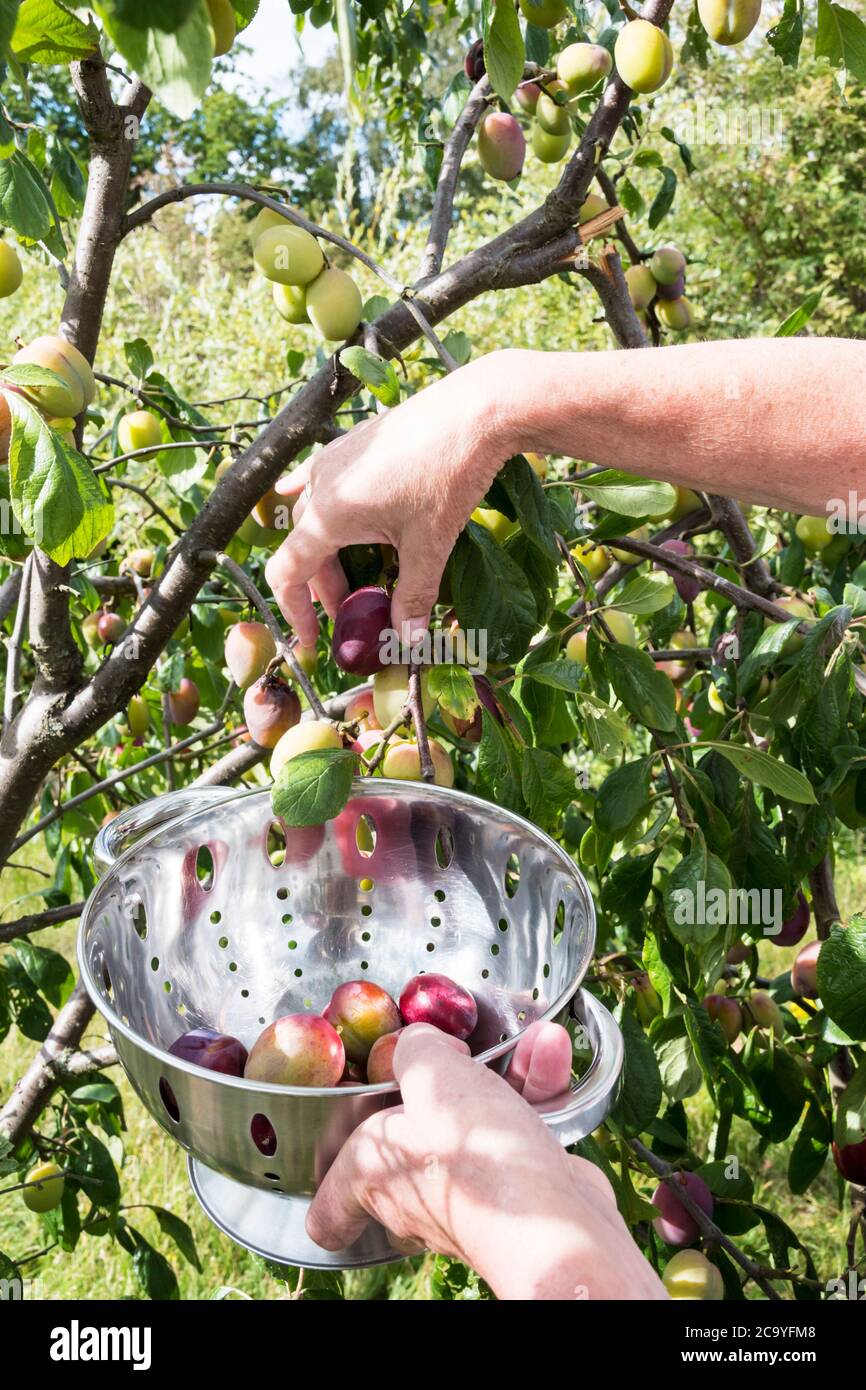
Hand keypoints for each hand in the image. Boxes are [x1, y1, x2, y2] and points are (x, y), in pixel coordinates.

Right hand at [265, 355, 514, 644]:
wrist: (476, 410)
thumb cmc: (449, 476)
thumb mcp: (430, 545)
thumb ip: (414, 597)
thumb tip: (407, 643)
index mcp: (328, 516)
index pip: (287, 573)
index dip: (295, 612)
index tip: (314, 638)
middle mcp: (319, 486)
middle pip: (303, 549)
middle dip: (324, 588)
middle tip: (354, 613)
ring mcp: (332, 459)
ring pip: (313, 516)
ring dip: (325, 552)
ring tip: (352, 574)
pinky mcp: (352, 443)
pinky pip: (316, 478)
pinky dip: (312, 500)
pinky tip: (297, 494)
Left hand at [306, 1021, 666, 1299]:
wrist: (551, 1223)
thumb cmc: (473, 1157)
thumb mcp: (430, 1074)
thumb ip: (414, 1048)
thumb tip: (419, 1043)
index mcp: (373, 1178)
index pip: (331, 1208)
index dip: (330, 1187)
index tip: (336, 1155)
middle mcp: (415, 1197)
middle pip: (413, 1141)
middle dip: (442, 1088)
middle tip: (457, 1055)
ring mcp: (468, 1198)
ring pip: (477, 1124)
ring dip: (507, 1074)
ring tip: (531, 1039)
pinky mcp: (518, 1192)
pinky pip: (521, 1131)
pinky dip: (537, 1090)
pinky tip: (551, 1049)